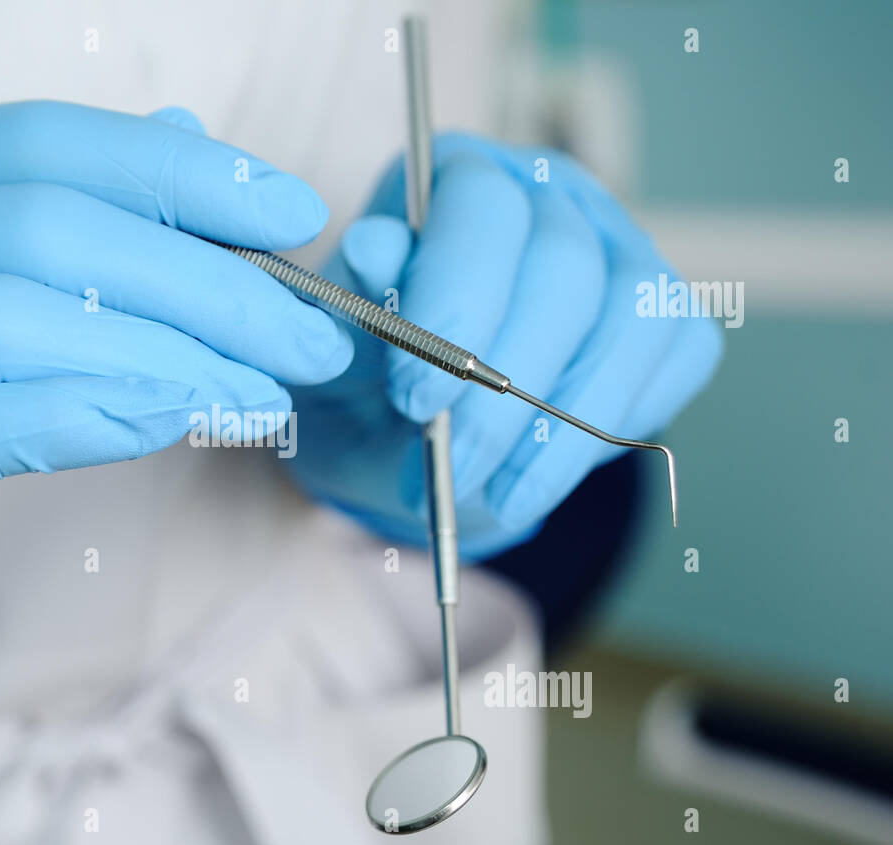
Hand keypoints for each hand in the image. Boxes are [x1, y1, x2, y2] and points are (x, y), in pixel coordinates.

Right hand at [0, 102, 351, 697]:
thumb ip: (75, 223)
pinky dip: (98, 417)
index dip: (180, 174)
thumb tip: (194, 148)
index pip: (45, 143)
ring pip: (19, 324)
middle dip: (203, 286)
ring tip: (265, 393)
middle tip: (309, 336)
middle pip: (47, 233)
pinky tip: (183, 422)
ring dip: (169, 360)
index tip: (292, 215)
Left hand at [287, 134, 720, 557]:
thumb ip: (354, 301)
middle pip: (565, 267)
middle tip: (454, 468)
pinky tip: (541, 476)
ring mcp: (622, 248)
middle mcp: (553, 195)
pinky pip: (675, 355)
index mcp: (461, 177)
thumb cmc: (367, 379)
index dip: (458, 303)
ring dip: (565, 424)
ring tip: (498, 497)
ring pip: (632, 316)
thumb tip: (372, 246)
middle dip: (507, 388)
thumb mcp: (339, 352)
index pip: (484, 206)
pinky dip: (611, 428)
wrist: (408, 437)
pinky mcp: (668, 312)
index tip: (415, 399)